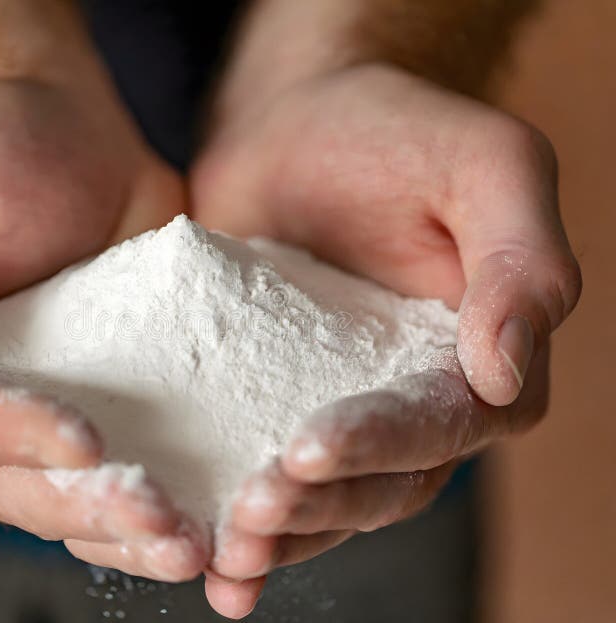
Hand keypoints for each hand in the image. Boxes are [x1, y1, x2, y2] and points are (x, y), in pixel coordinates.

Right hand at [0, 77, 206, 580]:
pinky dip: (176, 501)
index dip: (12, 438)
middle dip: (90, 510)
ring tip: (196, 545)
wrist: (76, 137)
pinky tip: (218, 524)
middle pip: (22, 485)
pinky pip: (139, 468)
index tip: (82, 440)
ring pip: (80, 500)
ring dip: (135, 532)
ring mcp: (55, 416)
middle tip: (162, 523)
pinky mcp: (120, 405)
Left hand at [190, 63, 580, 616]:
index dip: (384, 444)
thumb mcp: (483, 164)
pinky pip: (270, 471)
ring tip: (227, 546)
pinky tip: (212, 561)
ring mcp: (343, 405)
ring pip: (329, 496)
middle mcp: (415, 397)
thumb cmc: (392, 131)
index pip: (445, 423)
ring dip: (283, 533)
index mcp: (475, 355)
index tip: (307, 447)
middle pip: (385, 482)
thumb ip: (521, 260)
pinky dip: (249, 522)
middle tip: (251, 512)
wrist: (293, 125)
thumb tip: (504, 371)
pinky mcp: (277, 401)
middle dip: (321, 504)